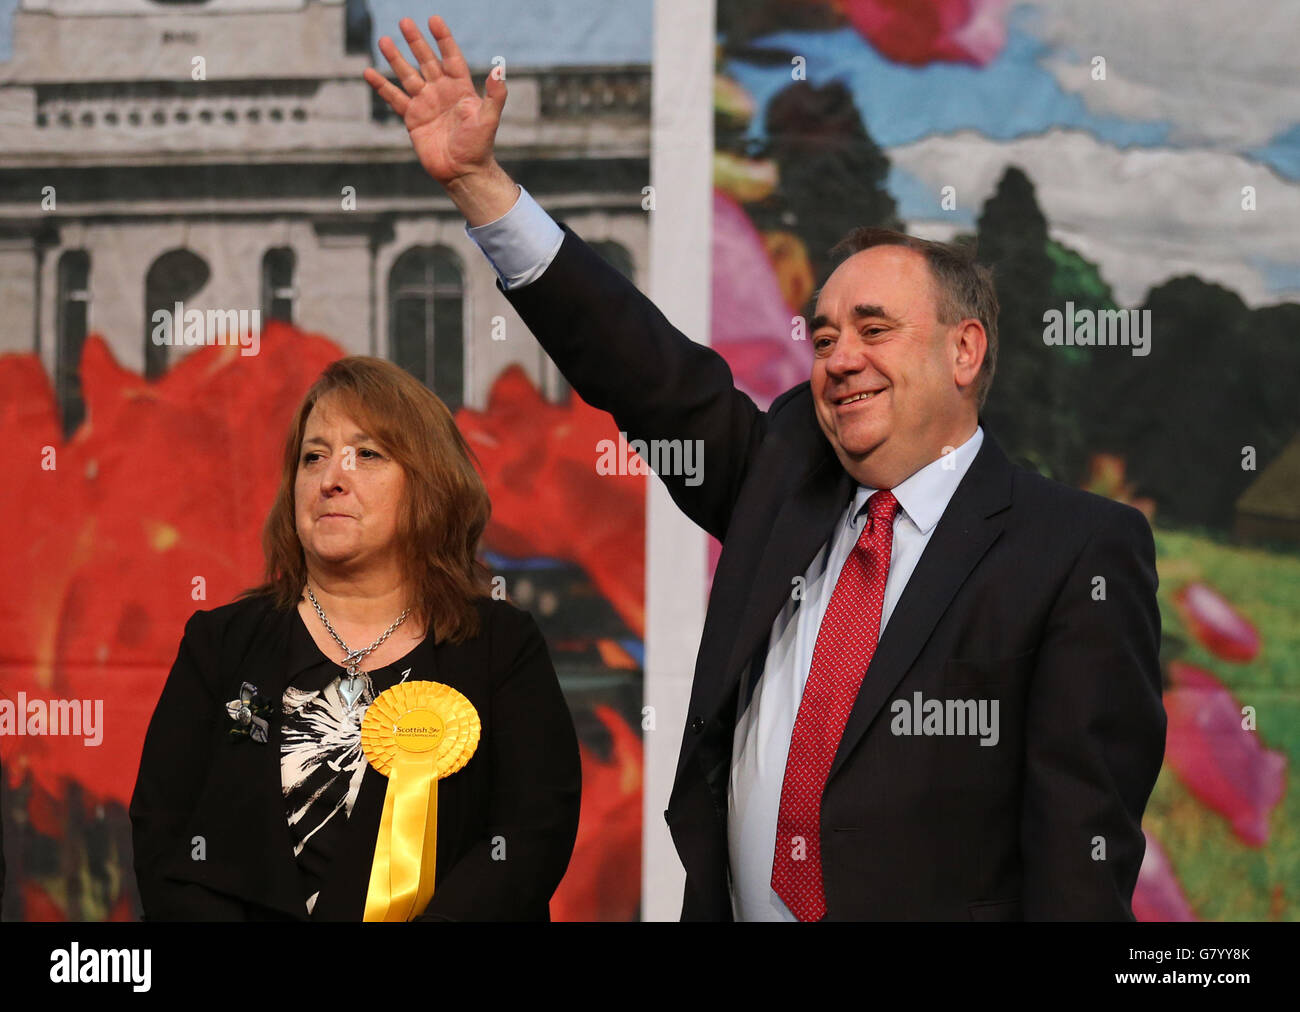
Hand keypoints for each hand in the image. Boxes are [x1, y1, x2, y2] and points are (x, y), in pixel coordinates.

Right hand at [364, 16, 505, 186]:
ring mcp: (426, 103)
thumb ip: (495, 95)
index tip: (434, 20)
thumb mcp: (489, 119)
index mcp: (461, 88)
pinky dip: (382, 86)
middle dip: (416, 42)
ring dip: (395, 58)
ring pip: (408, 75)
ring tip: (384, 40)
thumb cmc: (478, 146)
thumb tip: (498, 70)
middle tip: (404, 22)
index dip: (443, 39)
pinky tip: (369, 73)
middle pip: (426, 61)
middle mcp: (442, 91)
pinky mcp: (413, 118)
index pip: (451, 57)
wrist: (462, 172)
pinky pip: (395, 98)